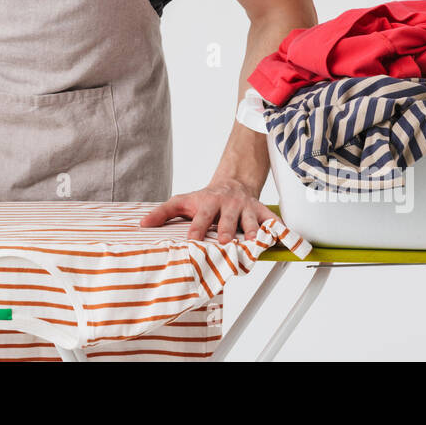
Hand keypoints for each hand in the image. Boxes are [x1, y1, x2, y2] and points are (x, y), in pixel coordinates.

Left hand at [139, 176, 274, 243]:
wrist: (232, 183)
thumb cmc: (204, 198)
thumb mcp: (182, 201)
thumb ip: (163, 213)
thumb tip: (142, 224)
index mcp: (208, 202)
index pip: (201, 216)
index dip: (197, 228)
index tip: (192, 240)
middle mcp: (228, 204)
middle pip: (228, 218)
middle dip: (227, 229)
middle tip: (225, 240)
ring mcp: (246, 208)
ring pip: (251, 220)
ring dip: (253, 230)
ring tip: (255, 242)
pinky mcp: (261, 211)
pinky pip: (272, 220)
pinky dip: (279, 228)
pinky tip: (283, 237)